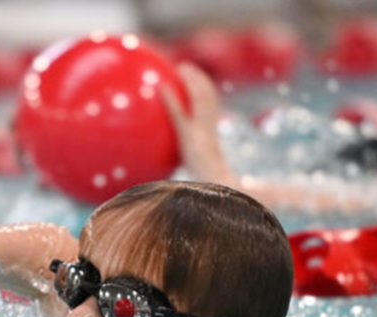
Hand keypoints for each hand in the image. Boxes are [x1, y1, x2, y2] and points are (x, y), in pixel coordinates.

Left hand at [163, 62, 239, 187]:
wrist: (215, 188)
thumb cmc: (210, 187)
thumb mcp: (199, 173)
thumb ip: (190, 161)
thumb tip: (178, 166)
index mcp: (211, 135)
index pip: (211, 107)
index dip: (205, 92)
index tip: (197, 80)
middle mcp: (208, 129)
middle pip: (208, 96)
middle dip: (199, 80)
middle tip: (185, 67)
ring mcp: (201, 131)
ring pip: (200, 97)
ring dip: (190, 80)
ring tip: (180, 67)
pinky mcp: (189, 137)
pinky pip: (179, 113)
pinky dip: (171, 99)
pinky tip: (160, 87)